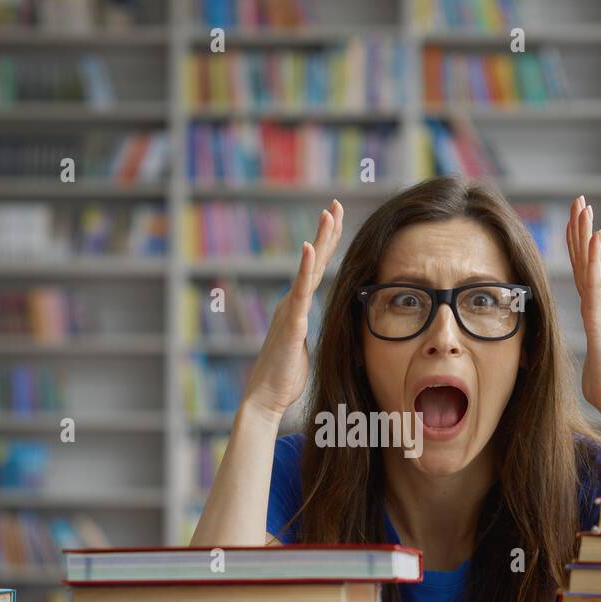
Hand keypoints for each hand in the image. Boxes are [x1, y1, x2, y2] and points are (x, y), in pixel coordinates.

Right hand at [242, 199, 343, 418]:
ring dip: (320, 240)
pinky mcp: (292, 324)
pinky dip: (306, 269)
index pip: (316, 270)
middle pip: (313, 262)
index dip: (327, 244)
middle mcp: (291, 303)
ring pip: (308, 270)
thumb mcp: (302, 348)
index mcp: (296, 308)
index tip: (336, 219)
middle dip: (326, 231)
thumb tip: (309, 327)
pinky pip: (300, 292)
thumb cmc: (283, 377)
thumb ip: (305, 331)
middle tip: (335, 203)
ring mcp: (290, 311)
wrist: (264, 398)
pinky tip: (310, 248)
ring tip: (328, 214)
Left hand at [566, 195, 600, 415]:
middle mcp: (597, 304)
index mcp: (594, 311)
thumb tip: (588, 357)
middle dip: (581, 229)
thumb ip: (588, 350)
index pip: (582, 272)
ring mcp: (599, 308)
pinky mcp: (599, 316)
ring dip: (585, 233)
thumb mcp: (589, 360)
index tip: (576, 222)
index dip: (578, 247)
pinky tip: (592, 235)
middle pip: (585, 260)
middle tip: (581, 200)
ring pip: (588, 264)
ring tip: (584, 206)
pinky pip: (593, 281)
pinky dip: (592, 257)